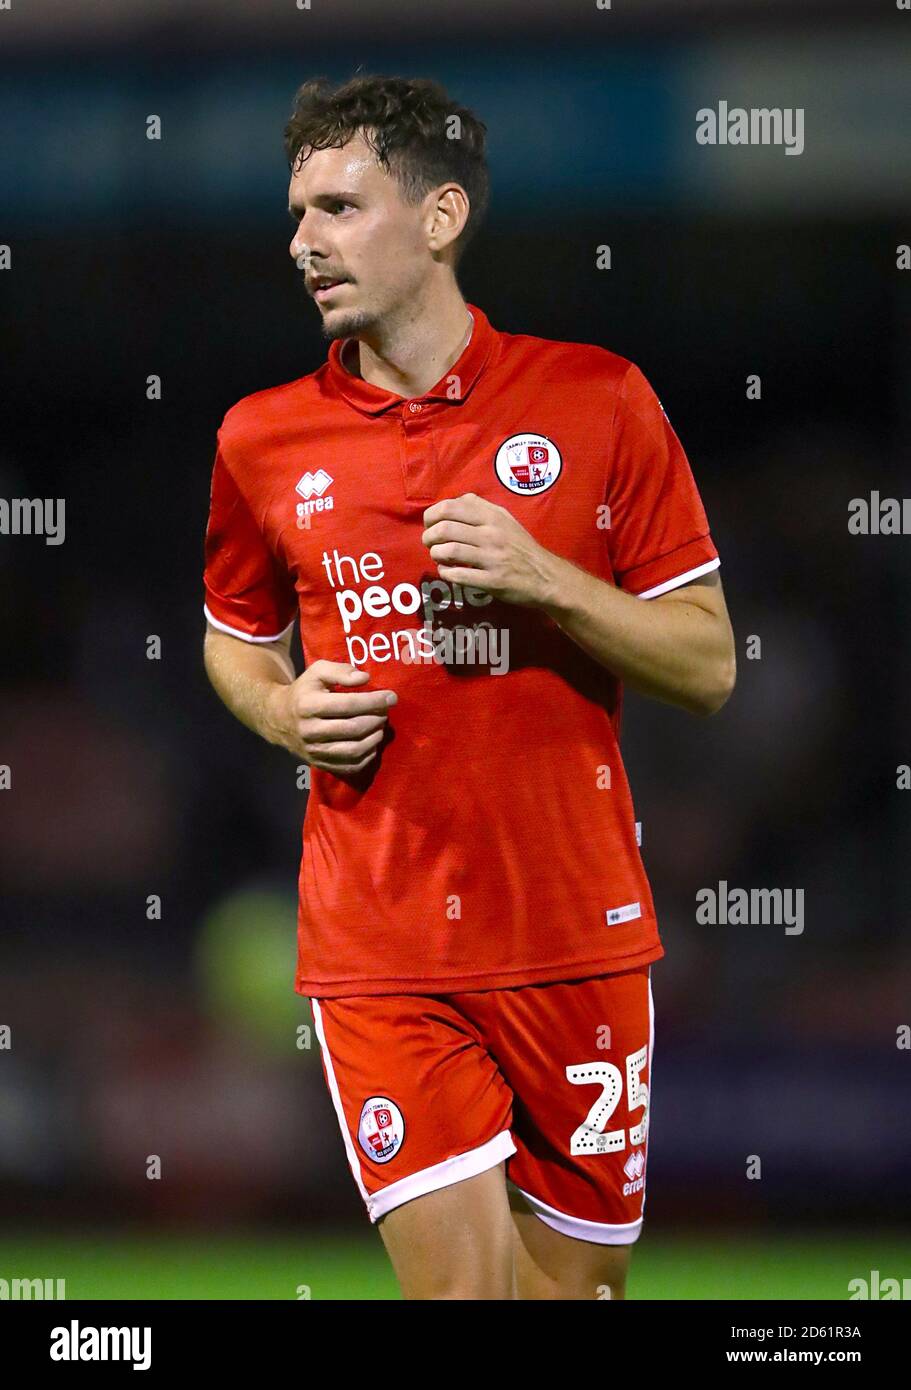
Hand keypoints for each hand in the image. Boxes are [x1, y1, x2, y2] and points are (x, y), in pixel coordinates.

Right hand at [267, 660, 396, 775]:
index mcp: (308, 705)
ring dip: (374, 738)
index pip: (349, 705)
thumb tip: (365, 678)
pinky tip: (372, 742)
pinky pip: (349, 766)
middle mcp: (310, 731)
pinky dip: (367, 756)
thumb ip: (340, 670)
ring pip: (354, 750)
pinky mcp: (319, 764)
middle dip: (377, 719)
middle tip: (386, 712)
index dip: (374, 701)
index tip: (392, 697)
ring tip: (380, 726)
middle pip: (354, 729)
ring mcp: (314, 751)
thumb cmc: (303, 691)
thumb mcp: (317, 672)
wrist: (278, 718)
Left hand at [421, 492, 555, 606]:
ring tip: (438, 557)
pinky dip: (446, 573)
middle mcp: (492, 534)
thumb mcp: (505, 520)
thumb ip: (480, 510)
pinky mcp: (493, 580)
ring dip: (435, 555)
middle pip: (445, 528)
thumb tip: (454, 503)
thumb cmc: (521, 548)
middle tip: (429, 544)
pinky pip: (459, 575)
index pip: (450, 507)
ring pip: (449, 551)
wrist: (547, 577)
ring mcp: (492, 558)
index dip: (431, 516)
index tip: (431, 525)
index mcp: (492, 516)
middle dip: (429, 537)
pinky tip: (448, 572)